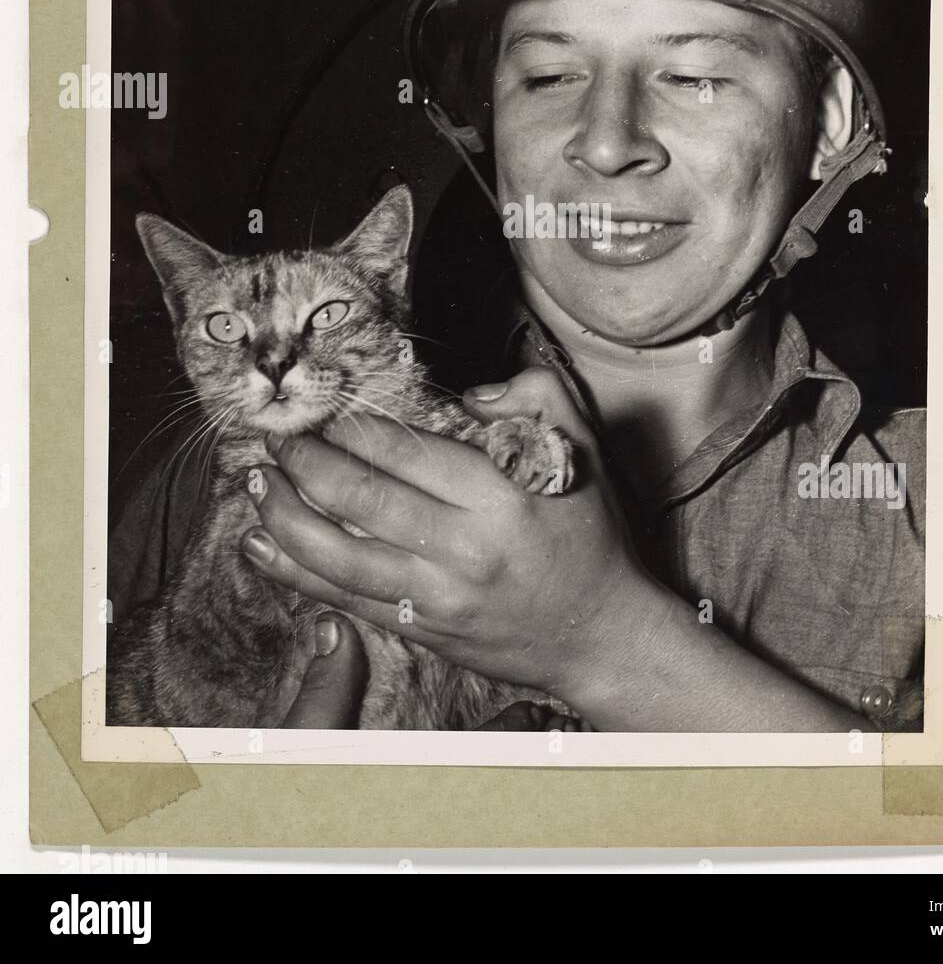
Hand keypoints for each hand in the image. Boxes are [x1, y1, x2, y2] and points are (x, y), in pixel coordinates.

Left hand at [240, 368, 663, 705]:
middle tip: (278, 439)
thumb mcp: (584, 452)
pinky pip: (346, 600)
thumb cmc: (590, 538)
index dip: (354, 428)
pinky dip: (296, 574)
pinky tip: (262, 547)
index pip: (406, 454)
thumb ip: (538, 398)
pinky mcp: (423, 632)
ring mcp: (438, 598)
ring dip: (286, 518)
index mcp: (498, 498)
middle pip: (360, 500)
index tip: (328, 409)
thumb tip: (471, 392)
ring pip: (339, 557)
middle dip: (306, 464)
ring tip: (256, 485)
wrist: (601, 635)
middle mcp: (462, 550)